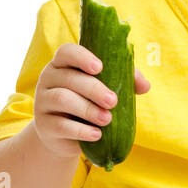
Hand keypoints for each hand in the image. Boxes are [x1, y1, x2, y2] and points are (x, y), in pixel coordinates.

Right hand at [34, 43, 151, 160]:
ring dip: (88, 110)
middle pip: (69, 78)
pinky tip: (97, 134)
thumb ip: (125, 81)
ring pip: (62, 99)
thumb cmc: (89, 104)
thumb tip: (145, 85)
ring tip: (107, 119)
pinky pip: (60, 125)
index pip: (66, 51)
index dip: (82, 57)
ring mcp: (42, 102)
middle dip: (94, 89)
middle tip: (113, 101)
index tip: (99, 67)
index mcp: (63, 65)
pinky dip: (81, 130)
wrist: (65, 136)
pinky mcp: (43, 125)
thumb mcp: (106, 89)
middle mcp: (49, 79)